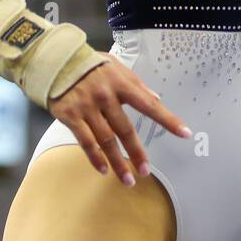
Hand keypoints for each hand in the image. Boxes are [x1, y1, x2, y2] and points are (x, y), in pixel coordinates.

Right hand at [46, 53, 190, 185]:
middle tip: (145, 172)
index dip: (167, 120)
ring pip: (105, 141)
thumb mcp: (116, 66)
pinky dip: (95, 158)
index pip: (149, 104)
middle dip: (137, 153)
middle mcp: (105, 97)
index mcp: (121, 83)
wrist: (55, 61)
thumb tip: (157, 98)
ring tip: (128, 180)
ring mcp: (87, 107)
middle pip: (125, 130)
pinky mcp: (70, 116)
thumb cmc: (90, 64)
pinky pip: (85, 142)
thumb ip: (136, 83)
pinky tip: (103, 170)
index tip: (185, 133)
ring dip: (117, 162)